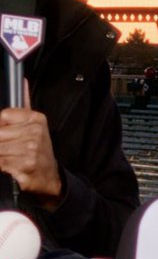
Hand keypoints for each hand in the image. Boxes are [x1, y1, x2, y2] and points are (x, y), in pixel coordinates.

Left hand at [0, 89, 62, 207]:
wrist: (50, 179)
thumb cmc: (37, 151)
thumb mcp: (35, 125)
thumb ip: (24, 104)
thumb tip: (22, 79)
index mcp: (37, 119)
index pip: (3, 116)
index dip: (2, 128)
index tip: (9, 136)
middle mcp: (36, 133)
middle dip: (0, 144)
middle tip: (10, 149)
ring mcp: (31, 151)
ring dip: (1, 156)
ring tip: (11, 159)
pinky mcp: (25, 167)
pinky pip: (0, 163)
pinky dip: (2, 167)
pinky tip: (11, 168)